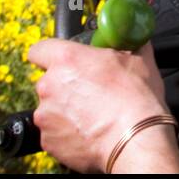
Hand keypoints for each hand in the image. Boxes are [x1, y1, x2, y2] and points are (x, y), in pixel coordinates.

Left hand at [28, 38, 178, 173]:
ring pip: (50, 109)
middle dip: (64, 86)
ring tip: (92, 117)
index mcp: (67, 59)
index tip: (63, 62)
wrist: (135, 139)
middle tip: (89, 92)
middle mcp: (49, 85)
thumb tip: (132, 38)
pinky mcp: (48, 141)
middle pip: (48, 81)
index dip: (51, 55)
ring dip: (65, 111)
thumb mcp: (139, 59)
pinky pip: (54, 133)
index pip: (39, 49)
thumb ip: (126, 45)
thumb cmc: (136, 98)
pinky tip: (89, 133)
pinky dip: (67, 133)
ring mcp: (45, 115)